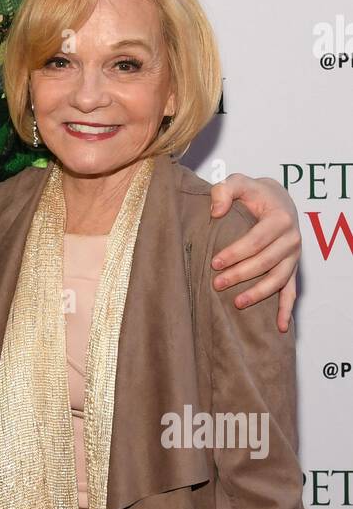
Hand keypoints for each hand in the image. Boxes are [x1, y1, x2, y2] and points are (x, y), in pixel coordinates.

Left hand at [209, 173, 300, 332]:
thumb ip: (225, 189)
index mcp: (281, 219)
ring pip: (278, 279)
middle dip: (240, 275)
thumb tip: (215, 211)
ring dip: (259, 294)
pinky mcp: (293, 267)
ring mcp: (294, 256)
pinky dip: (287, 309)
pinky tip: (281, 326)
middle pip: (265, 262)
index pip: (256, 241)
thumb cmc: (254, 192)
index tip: (214, 263)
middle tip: (216, 284)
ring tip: (237, 303)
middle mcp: (292, 239)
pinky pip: (292, 291)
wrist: (277, 198)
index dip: (235, 253)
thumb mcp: (238, 181)